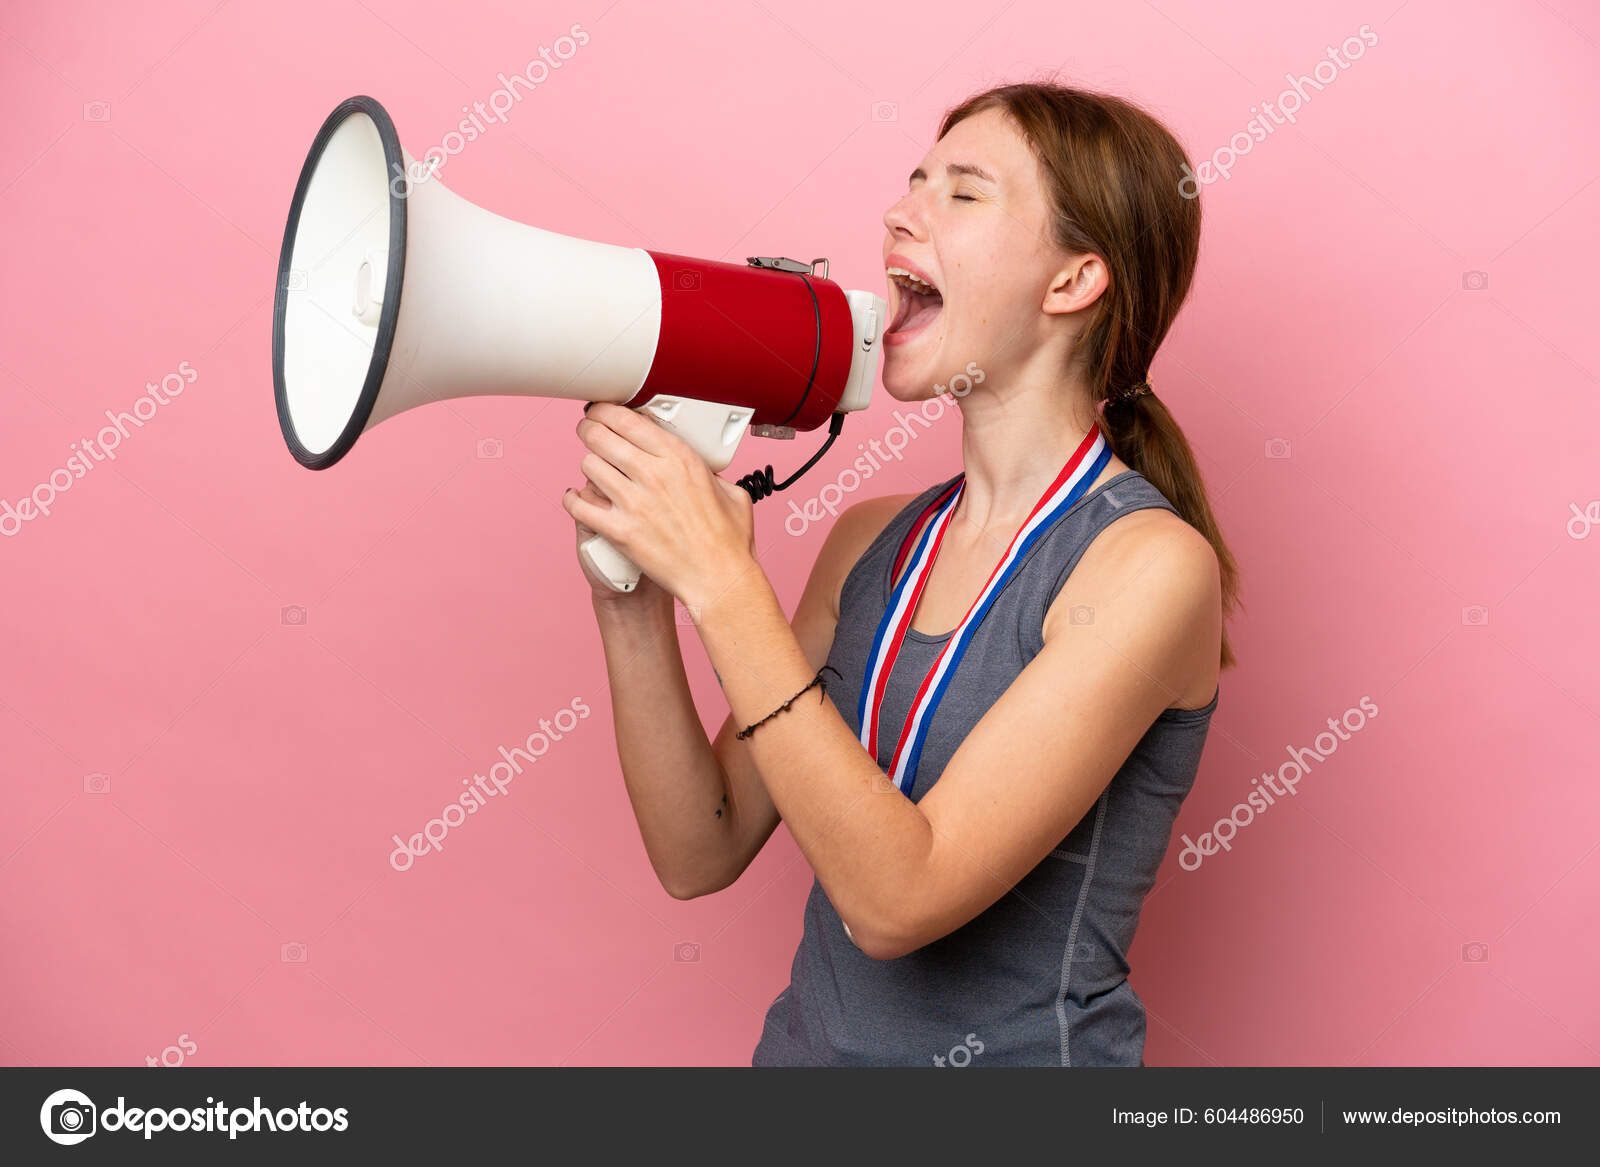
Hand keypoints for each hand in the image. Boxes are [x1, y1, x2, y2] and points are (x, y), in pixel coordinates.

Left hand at [562, 402, 758, 612]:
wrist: (719, 578)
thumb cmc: (728, 541)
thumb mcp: (730, 491)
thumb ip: (710, 474)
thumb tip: (703, 470)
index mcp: (679, 458)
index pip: (627, 419)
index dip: (606, 411)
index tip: (601, 412)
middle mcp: (653, 475)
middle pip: (600, 436)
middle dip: (590, 430)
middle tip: (588, 432)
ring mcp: (634, 503)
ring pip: (589, 466)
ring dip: (588, 465)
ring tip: (592, 469)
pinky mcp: (620, 531)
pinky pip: (580, 506)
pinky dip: (573, 500)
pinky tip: (575, 498)